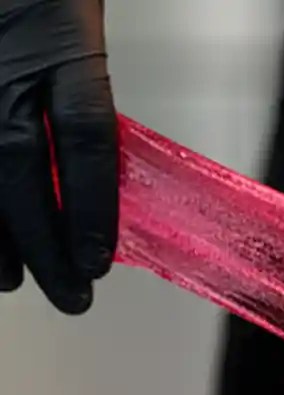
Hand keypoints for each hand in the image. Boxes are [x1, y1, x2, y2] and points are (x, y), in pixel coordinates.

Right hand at [0, 0, 116, 313]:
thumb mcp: (84, 36)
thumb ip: (85, 100)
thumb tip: (92, 174)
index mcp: (66, 46)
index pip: (85, 138)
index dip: (92, 206)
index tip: (98, 259)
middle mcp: (10, 66)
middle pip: (21, 168)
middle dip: (44, 243)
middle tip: (69, 294)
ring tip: (12, 280)